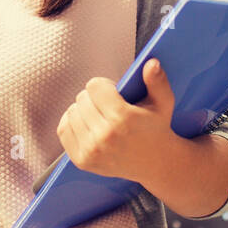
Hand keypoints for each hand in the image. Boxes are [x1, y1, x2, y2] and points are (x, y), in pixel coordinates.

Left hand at [56, 58, 178, 181]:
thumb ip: (157, 81)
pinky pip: (64, 130)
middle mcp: (104, 135)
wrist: (155, 163)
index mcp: (122, 118)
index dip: (104, 85)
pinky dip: (71, 123)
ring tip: (98, 115)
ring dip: (83, 110)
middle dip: (94, 97)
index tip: (113, 93)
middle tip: (107, 106)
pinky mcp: (82, 160)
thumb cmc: (156, 129)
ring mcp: (91, 150)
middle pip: (82, 98)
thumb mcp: (163, 103)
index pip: (94, 86)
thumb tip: (151, 63)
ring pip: (72, 112)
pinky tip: (86, 124)